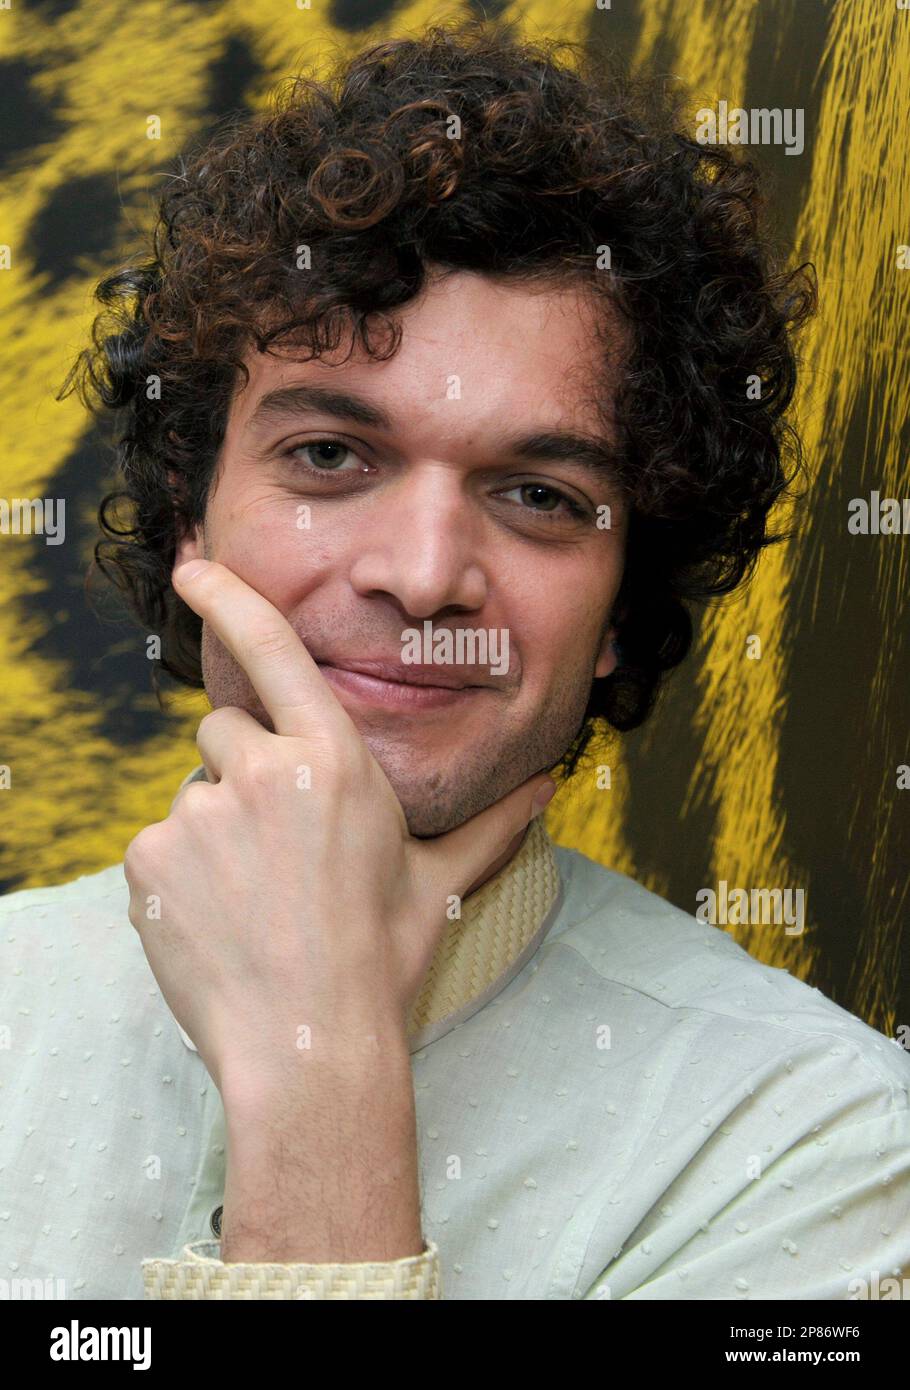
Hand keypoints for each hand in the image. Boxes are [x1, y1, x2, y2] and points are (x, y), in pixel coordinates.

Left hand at [124, 558, 555, 1105]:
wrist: (311, 1048)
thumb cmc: (380, 961)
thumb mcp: (437, 883)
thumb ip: (492, 822)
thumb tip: (548, 784)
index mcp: (334, 762)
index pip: (274, 653)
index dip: (230, 600)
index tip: (194, 568)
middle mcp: (262, 772)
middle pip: (226, 732)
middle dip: (244, 773)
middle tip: (277, 850)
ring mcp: (199, 815)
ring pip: (194, 794)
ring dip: (215, 830)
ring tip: (253, 898)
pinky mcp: (151, 861)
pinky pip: (158, 845)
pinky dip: (179, 876)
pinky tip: (217, 920)